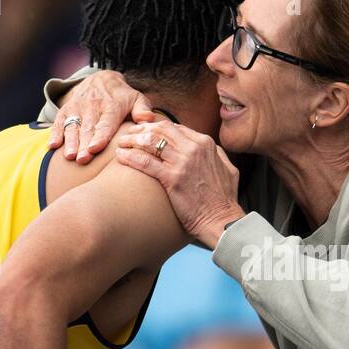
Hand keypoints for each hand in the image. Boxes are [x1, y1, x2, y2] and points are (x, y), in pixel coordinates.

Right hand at [48, 70, 157, 162]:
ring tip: (70, 156)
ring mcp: (78, 107)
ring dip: (70, 142)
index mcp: (112, 106)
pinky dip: (55, 133)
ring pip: (73, 126)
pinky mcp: (66, 109)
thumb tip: (148, 120)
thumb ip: (143, 110)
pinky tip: (53, 146)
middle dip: (84, 144)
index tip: (95, 148)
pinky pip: (60, 121)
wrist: (101, 79)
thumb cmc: (122, 97)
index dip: (100, 136)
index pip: (106, 123)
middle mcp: (93, 106)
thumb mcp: (137, 98)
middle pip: (88, 128)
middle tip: (83, 160)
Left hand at [114, 120, 244, 247]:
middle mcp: (194, 148)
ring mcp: (183, 162)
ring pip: (150, 141)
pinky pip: (146, 162)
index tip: (145, 131)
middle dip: (142, 129)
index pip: (175, 127)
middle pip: (160, 129)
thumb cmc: (224, 200)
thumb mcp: (227, 169)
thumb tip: (209, 149)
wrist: (221, 220)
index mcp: (206, 143)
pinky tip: (120, 156)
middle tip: (129, 134)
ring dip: (132, 140)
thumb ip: (216, 155)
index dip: (156, 127)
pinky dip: (130, 157)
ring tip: (121, 143)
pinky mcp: (173, 179)